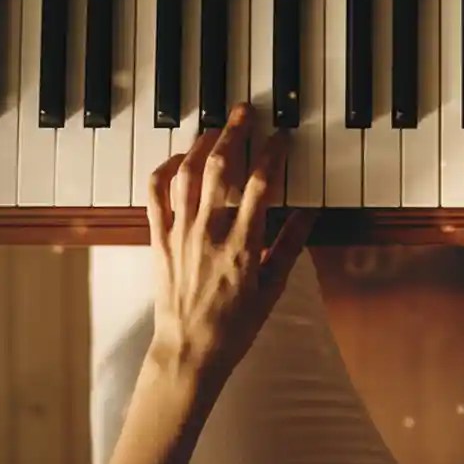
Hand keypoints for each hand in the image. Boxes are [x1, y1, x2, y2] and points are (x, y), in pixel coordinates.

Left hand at [146, 102, 315, 380]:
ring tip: (216, 127)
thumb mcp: (273, 288)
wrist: (188, 353)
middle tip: (245, 111)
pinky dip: (165, 170)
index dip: (272, 153)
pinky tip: (179, 158)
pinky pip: (155, 195)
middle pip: (220, 167)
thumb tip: (308, 212)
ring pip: (187, 174)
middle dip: (234, 133)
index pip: (260, 184)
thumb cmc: (234, 327)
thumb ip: (289, 246)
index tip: (281, 136)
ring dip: (202, 144)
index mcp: (242, 245)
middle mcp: (208, 232)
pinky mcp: (158, 240)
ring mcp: (179, 234)